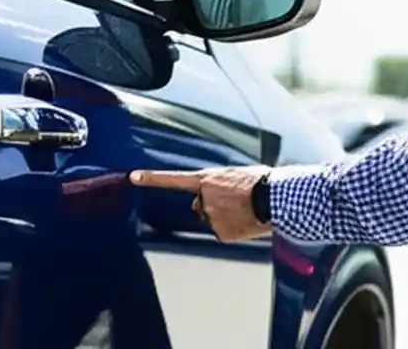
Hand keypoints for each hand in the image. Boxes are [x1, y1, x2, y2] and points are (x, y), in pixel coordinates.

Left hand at [129, 166, 270, 242]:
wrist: (274, 199)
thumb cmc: (261, 182)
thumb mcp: (236, 174)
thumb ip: (220, 183)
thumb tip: (222, 192)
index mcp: (206, 179)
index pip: (173, 179)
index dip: (152, 178)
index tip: (132, 177)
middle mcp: (203, 198)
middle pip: (199, 206)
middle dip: (212, 205)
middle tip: (235, 201)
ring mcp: (211, 217)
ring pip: (213, 220)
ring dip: (226, 217)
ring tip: (245, 209)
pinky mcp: (220, 233)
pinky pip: (223, 233)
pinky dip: (234, 230)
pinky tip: (246, 222)